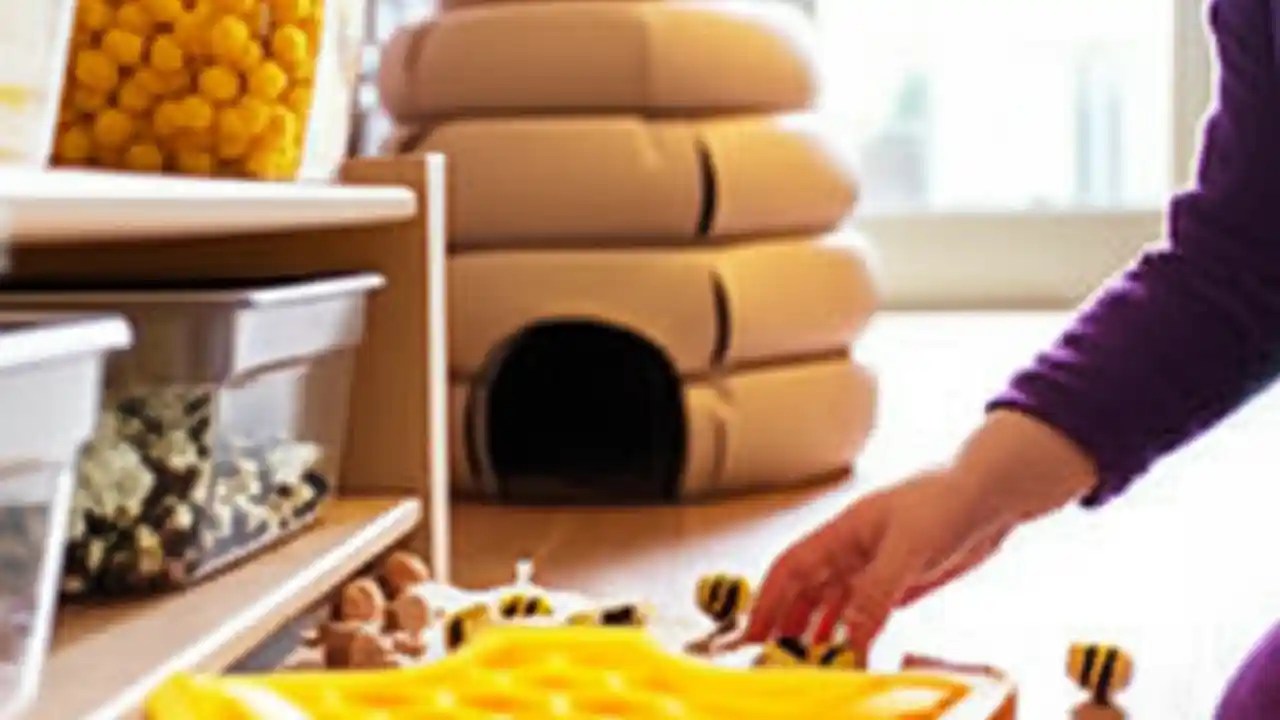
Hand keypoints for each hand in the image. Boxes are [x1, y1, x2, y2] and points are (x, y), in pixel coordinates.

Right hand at [740, 410, 1097, 651]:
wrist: (992, 495)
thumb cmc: (947, 499)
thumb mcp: (908, 548)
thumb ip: (876, 593)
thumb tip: (849, 636)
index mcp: (842, 533)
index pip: (791, 568)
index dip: (767, 600)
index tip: (753, 631)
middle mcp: (852, 551)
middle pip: (805, 590)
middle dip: (782, 621)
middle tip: (770, 655)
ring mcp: (873, 567)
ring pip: (831, 604)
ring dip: (814, 630)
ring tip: (801, 660)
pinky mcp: (897, 582)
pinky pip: (864, 613)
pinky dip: (851, 633)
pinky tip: (846, 650)